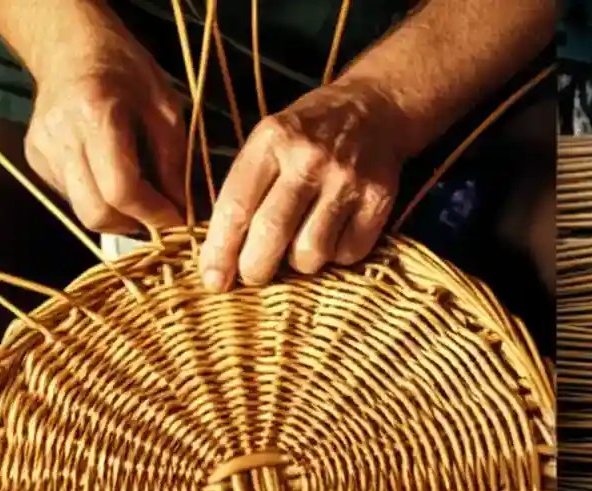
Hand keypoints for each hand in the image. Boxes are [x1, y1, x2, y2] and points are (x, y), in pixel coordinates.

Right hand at [25, 37, 185, 233]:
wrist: (70, 47)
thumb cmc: (125, 70)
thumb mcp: (165, 106)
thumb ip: (174, 160)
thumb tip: (183, 208)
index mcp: (96, 118)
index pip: (121, 191)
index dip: (154, 214)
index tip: (179, 219)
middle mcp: (62, 138)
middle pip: (96, 212)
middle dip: (134, 224)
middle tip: (161, 217)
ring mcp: (41, 150)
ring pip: (81, 211)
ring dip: (118, 217)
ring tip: (142, 200)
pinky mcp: (34, 158)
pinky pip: (70, 196)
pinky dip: (97, 199)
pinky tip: (112, 179)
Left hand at [200, 81, 409, 290]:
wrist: (374, 109)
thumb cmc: (308, 133)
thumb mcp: (268, 141)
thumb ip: (246, 188)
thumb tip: (223, 254)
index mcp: (272, 141)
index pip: (236, 207)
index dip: (220, 252)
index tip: (212, 281)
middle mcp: (308, 159)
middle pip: (272, 233)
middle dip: (255, 268)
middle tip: (253, 275)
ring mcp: (346, 180)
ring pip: (311, 251)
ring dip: (300, 263)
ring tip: (299, 247)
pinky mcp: (379, 199)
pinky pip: (348, 253)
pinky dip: (336, 256)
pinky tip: (333, 236)